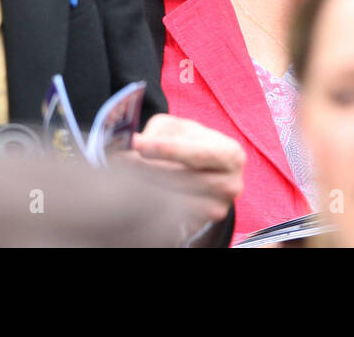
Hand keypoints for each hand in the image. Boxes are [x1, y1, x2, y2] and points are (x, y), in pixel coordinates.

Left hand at [130, 114, 244, 229]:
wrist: (204, 171)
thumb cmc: (189, 143)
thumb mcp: (178, 128)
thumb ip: (160, 131)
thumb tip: (136, 144)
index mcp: (231, 154)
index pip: (196, 154)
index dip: (165, 149)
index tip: (136, 143)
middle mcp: (231, 184)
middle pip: (183, 179)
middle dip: (149, 168)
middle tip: (122, 159)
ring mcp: (218, 208)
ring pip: (175, 200)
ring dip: (146, 186)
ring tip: (126, 173)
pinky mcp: (201, 225)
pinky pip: (171, 217)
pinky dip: (151, 204)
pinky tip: (139, 191)